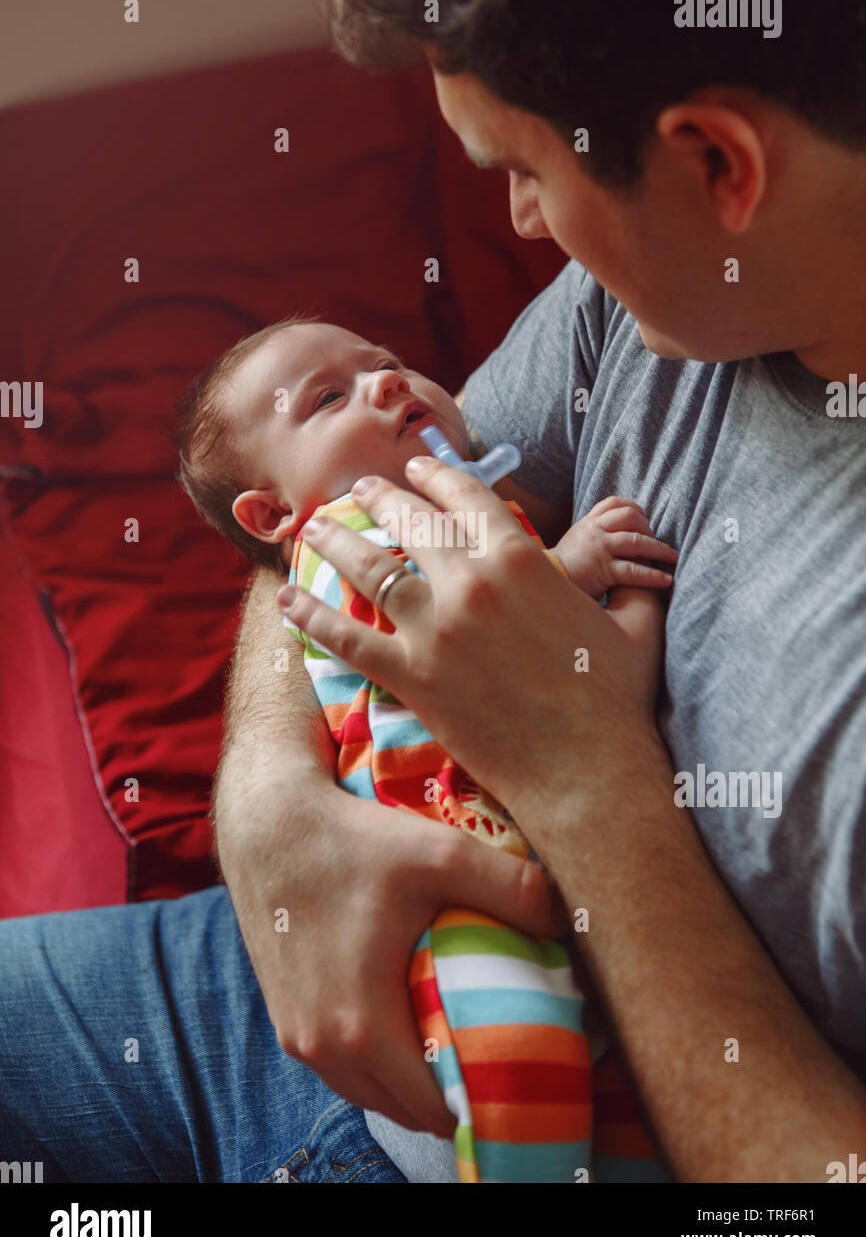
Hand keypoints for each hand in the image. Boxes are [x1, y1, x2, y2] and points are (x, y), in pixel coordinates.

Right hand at [219, 777, 565, 1137]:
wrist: (269, 823)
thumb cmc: (352, 840)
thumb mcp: (439, 853)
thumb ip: (512, 888)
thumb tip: (568, 921)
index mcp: (359, 1025)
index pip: (431, 1110)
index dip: (480, 1104)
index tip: (517, 1079)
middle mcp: (321, 1047)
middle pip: (402, 1111)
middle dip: (450, 1096)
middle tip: (498, 1059)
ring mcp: (297, 1037)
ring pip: (370, 1092)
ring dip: (411, 1080)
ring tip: (459, 1041)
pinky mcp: (285, 1019)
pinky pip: (343, 1067)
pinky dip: (379, 1060)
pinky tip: (408, 1019)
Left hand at [277, 459, 666, 845]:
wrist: (584, 770)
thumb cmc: (614, 701)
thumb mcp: (634, 627)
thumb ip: (631, 588)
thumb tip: (647, 570)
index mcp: (521, 558)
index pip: (467, 498)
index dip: (437, 474)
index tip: (417, 466)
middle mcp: (469, 582)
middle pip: (411, 522)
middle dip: (382, 497)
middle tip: (361, 488)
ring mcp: (433, 629)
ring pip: (369, 568)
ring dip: (336, 542)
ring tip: (314, 527)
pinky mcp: (409, 675)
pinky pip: (345, 636)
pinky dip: (309, 615)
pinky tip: (285, 598)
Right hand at [552, 496, 678, 599]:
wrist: (546, 584)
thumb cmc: (563, 567)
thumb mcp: (575, 540)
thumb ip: (593, 532)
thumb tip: (616, 532)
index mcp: (588, 522)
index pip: (615, 503)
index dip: (635, 509)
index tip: (645, 520)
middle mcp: (595, 531)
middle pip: (630, 517)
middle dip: (649, 528)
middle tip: (658, 542)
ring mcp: (599, 550)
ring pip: (636, 542)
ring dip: (660, 550)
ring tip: (674, 557)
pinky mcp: (604, 571)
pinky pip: (634, 571)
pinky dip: (653, 576)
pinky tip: (666, 580)